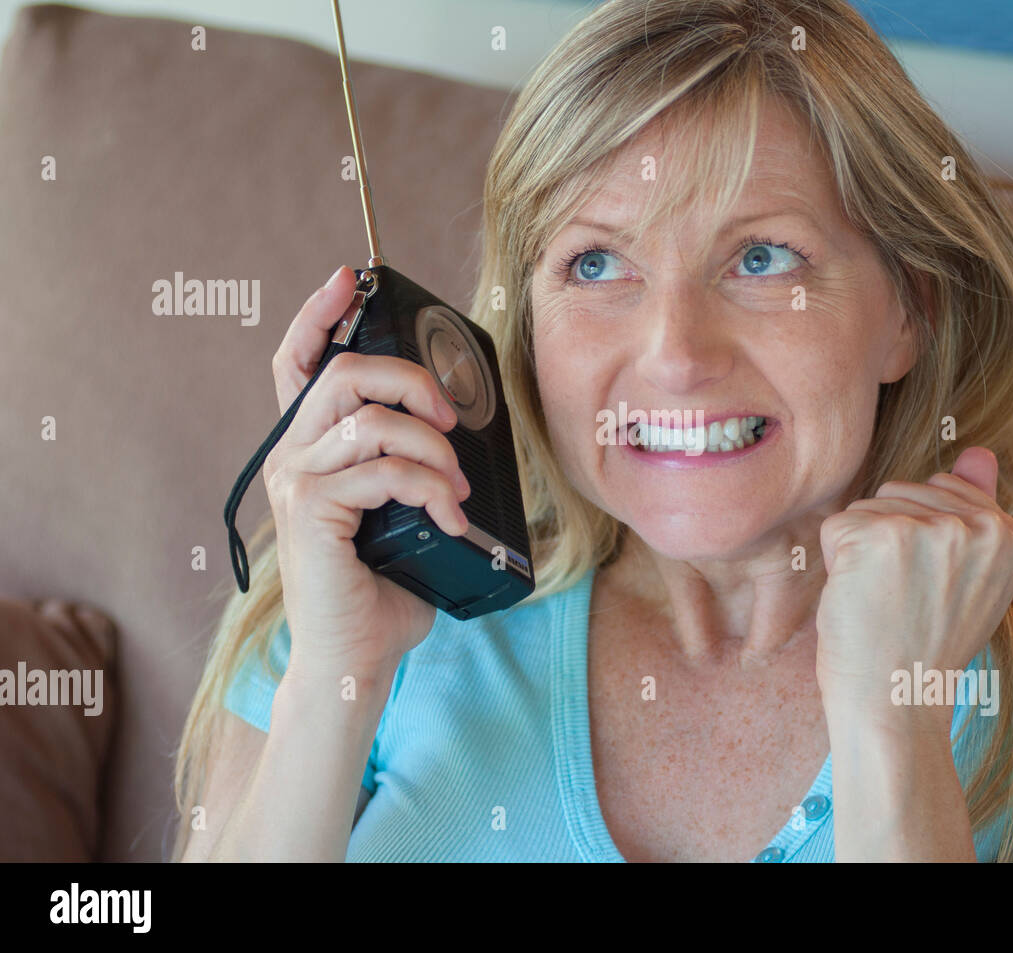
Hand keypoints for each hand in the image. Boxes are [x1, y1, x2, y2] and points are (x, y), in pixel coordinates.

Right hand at [263, 266, 472, 681]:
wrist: (358, 657)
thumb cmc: (385, 586)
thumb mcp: (402, 511)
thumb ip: (409, 464)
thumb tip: (457, 431)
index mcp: (311, 449)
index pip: (297, 365)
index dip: (317, 315)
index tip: (348, 278)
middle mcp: (292, 458)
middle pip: (339, 374)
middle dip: (408, 379)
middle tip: (450, 417)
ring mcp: (297, 485)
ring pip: (369, 421)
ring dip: (432, 447)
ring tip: (458, 487)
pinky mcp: (313, 515)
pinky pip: (383, 471)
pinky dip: (431, 488)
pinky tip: (451, 517)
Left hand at [814, 447, 1012, 714]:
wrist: (896, 704)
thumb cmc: (925, 644)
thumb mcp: (970, 578)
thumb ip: (977, 509)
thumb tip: (979, 451)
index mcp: (1012, 535)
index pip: (942, 492)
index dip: (920, 542)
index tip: (932, 590)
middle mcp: (979, 527)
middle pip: (901, 493)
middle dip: (889, 543)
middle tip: (905, 600)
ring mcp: (929, 529)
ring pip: (867, 508)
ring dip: (862, 553)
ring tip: (885, 601)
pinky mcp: (878, 537)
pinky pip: (837, 526)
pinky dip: (835, 564)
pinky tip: (860, 600)